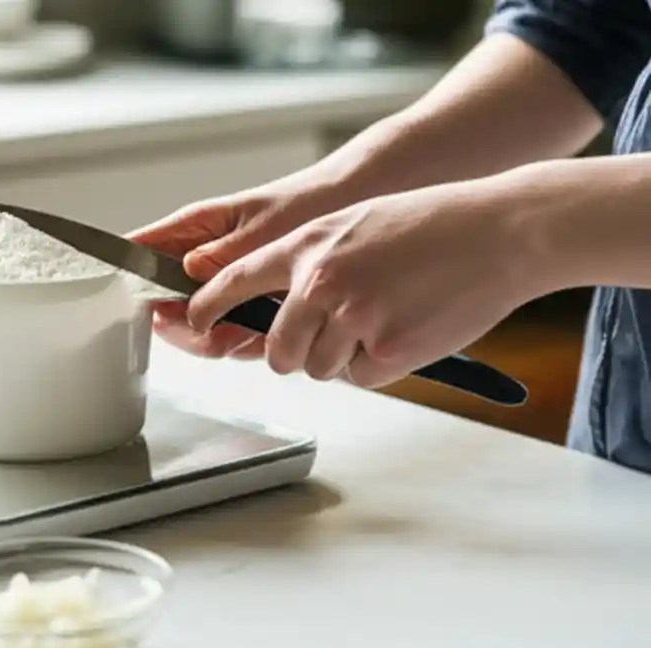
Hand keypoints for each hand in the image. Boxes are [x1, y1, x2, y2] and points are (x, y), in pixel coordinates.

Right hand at [129, 174, 352, 359]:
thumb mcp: (264, 229)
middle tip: (207, 331)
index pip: (138, 250)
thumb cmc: (309, 203)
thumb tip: (186, 272)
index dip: (130, 279)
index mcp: (193, 228)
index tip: (142, 303)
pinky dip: (241, 343)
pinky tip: (259, 339)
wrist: (355, 208)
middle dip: (182, 325)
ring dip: (214, 339)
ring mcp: (222, 285)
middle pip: (163, 302)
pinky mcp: (245, 306)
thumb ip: (222, 256)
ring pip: (195, 324)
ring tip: (243, 335)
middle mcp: (200, 258)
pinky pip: (228, 334)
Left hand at [184, 182, 535, 386]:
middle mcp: (319, 283)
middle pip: (276, 350)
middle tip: (324, 340)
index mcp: (307, 247)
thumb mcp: (355, 223)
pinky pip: (362, 377)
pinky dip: (380, 365)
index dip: (207, 307)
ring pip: (319, 368)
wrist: (500, 231)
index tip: (193, 322)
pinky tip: (408, 328)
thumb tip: (279, 300)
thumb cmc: (432, 225)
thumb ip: (311, 259)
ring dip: (343, 357)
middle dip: (292, 355)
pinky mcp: (386, 351)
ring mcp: (351, 319)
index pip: (233, 282)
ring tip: (385, 316)